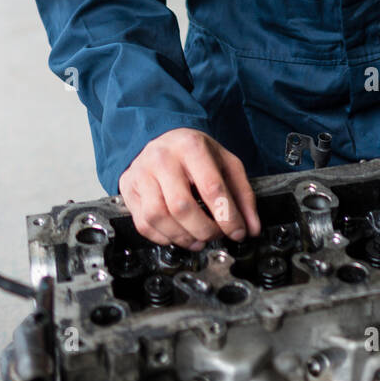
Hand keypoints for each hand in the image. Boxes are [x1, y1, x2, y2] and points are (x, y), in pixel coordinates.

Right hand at [119, 129, 260, 248]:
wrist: (166, 141)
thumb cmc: (196, 153)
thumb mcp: (226, 164)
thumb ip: (242, 195)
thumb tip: (251, 228)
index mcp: (191, 146)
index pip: (211, 187)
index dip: (227, 216)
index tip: (238, 232)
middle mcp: (162, 157)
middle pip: (182, 206)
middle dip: (204, 230)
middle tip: (216, 236)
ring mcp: (141, 172)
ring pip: (158, 217)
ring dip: (183, 237)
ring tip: (199, 240)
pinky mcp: (128, 188)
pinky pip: (143, 223)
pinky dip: (164, 237)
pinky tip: (178, 235)